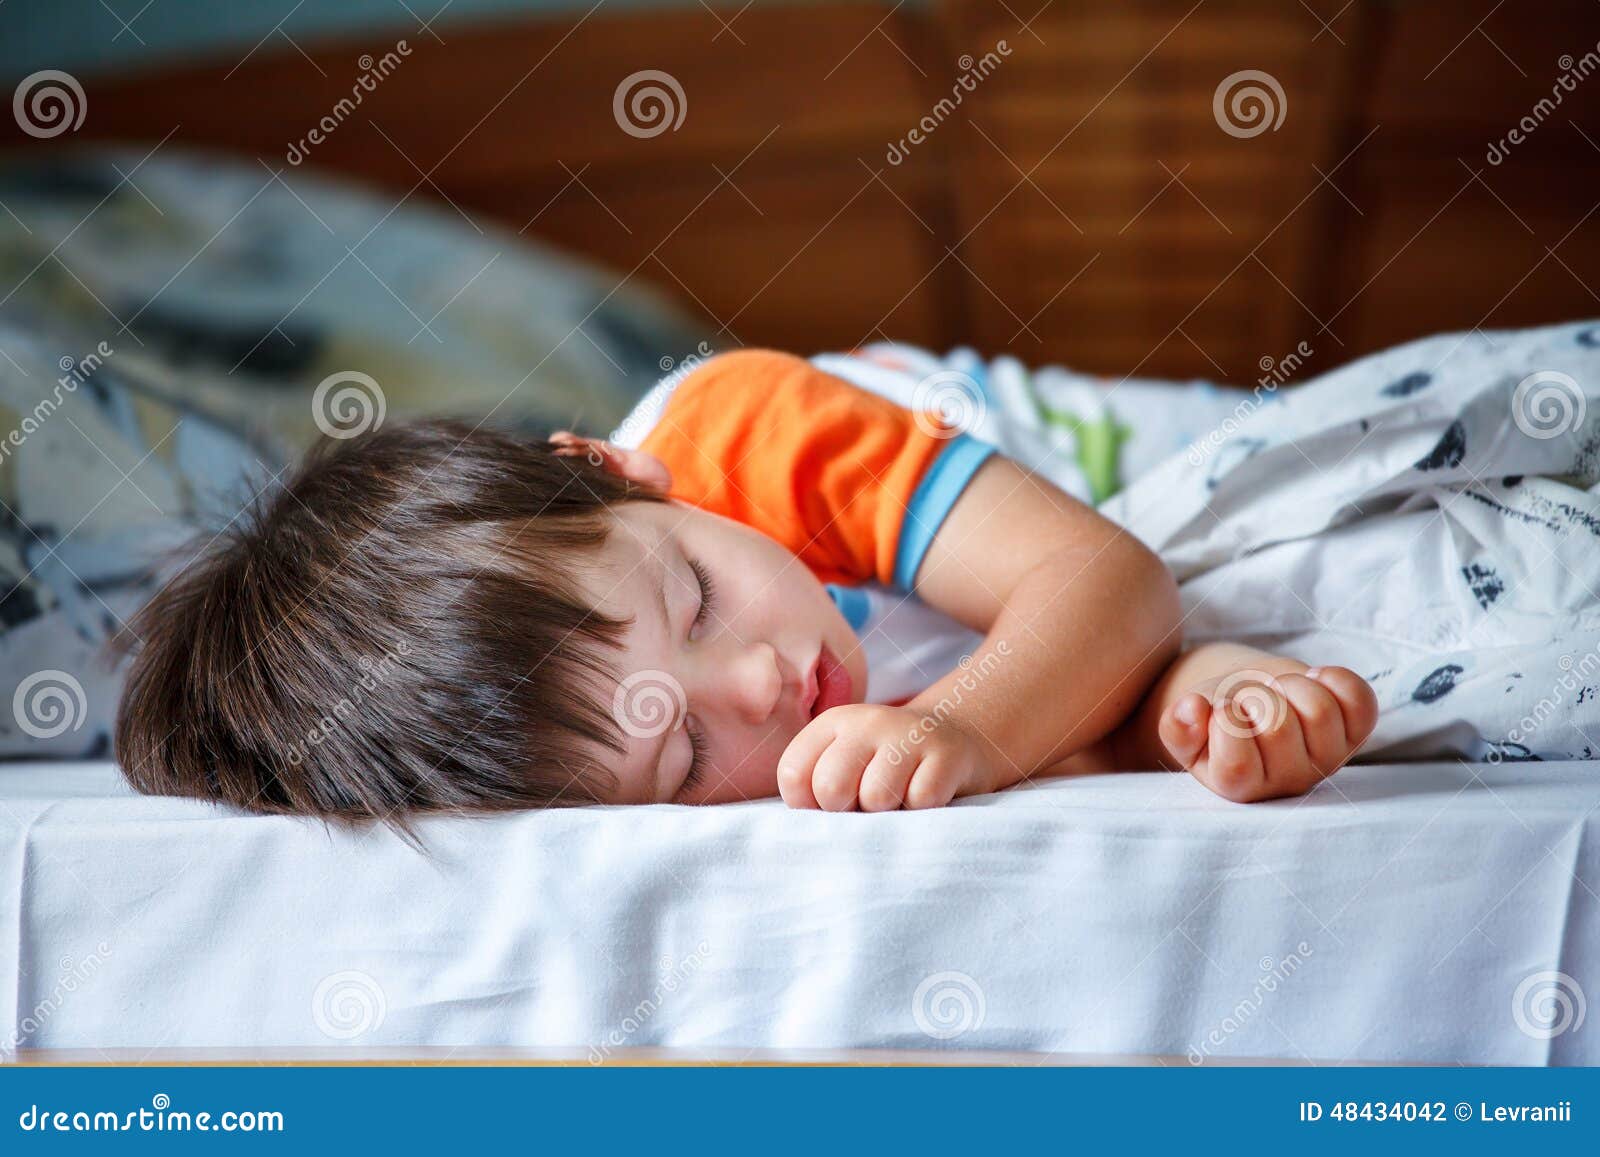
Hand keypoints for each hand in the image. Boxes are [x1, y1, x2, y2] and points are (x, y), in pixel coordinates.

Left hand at [777, 704, 990, 811]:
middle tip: (864, 805)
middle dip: (845, 811)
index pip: (793, 774)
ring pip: (876, 798)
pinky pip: (920, 801)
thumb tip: (809, 830)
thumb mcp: (843, 763)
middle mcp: (866, 722)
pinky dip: (921, 810)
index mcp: (832, 724)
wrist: (951, 737)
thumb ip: (814, 789)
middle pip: (830, 787)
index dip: (807, 804)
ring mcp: (908, 734)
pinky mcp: (945, 754)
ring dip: (887, 812)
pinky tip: (923, 793)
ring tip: (897, 796)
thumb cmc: (883, 765)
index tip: (830, 804)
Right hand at [1157, 666, 1377, 801]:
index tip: (1220, 707)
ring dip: (1290, 684)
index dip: (1225, 720)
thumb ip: (1178, 726)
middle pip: (1279, 728)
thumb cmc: (1213, 716)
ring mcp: (1326, 758)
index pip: (1237, 764)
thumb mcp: (1184, 724)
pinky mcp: (1354, 733)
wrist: (1247, 701)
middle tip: (1248, 699)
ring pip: (1319, 711)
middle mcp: (1287, 780)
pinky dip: (1333, 678)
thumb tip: (1194, 709)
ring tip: (1276, 691)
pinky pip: (1359, 701)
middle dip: (1255, 695)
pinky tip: (1310, 682)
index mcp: (1240, 786)